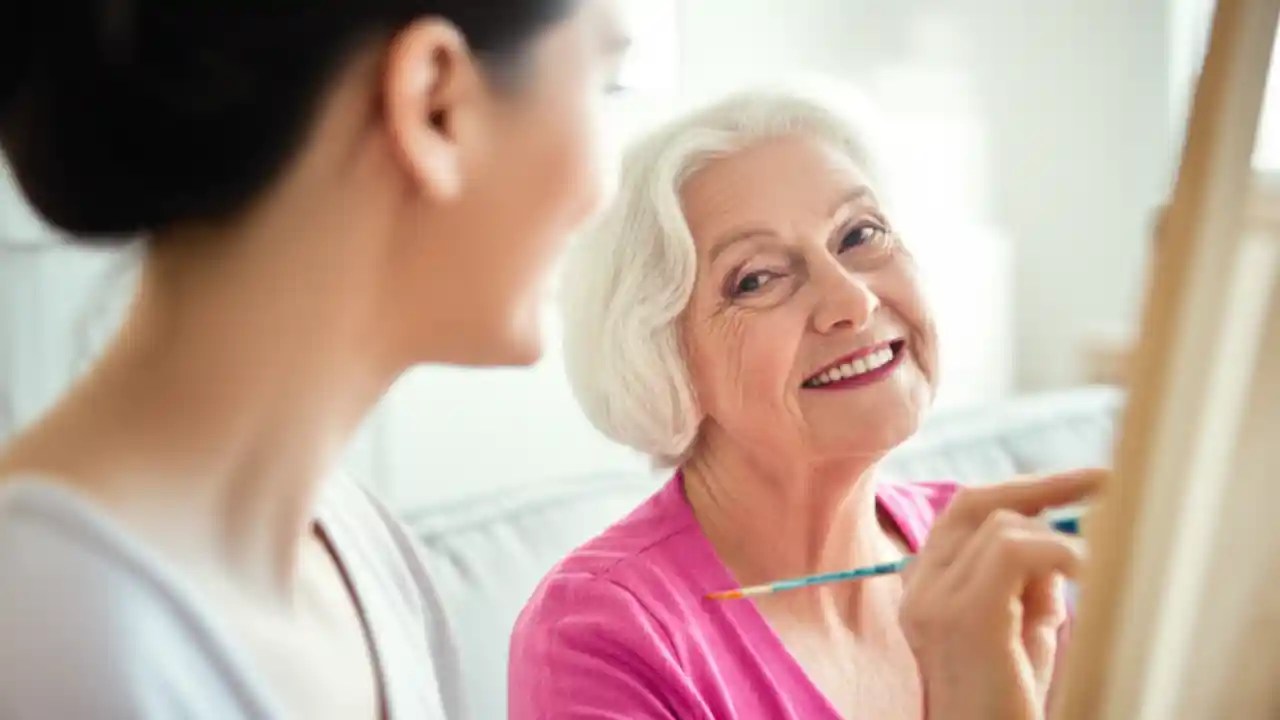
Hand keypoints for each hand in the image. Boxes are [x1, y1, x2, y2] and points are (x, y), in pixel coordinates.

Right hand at [899, 469, 1105, 719]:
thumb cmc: (1008, 702)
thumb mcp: (1024, 630)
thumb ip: (1031, 583)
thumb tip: (1060, 541)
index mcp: (925, 585)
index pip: (965, 510)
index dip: (1024, 487)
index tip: (1084, 480)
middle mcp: (919, 587)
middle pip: (975, 502)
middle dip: (1044, 486)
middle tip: (1105, 481)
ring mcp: (935, 600)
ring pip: (1001, 525)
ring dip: (1058, 541)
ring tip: (1093, 573)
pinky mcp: (964, 616)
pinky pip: (1014, 550)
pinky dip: (1062, 553)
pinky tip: (1091, 573)